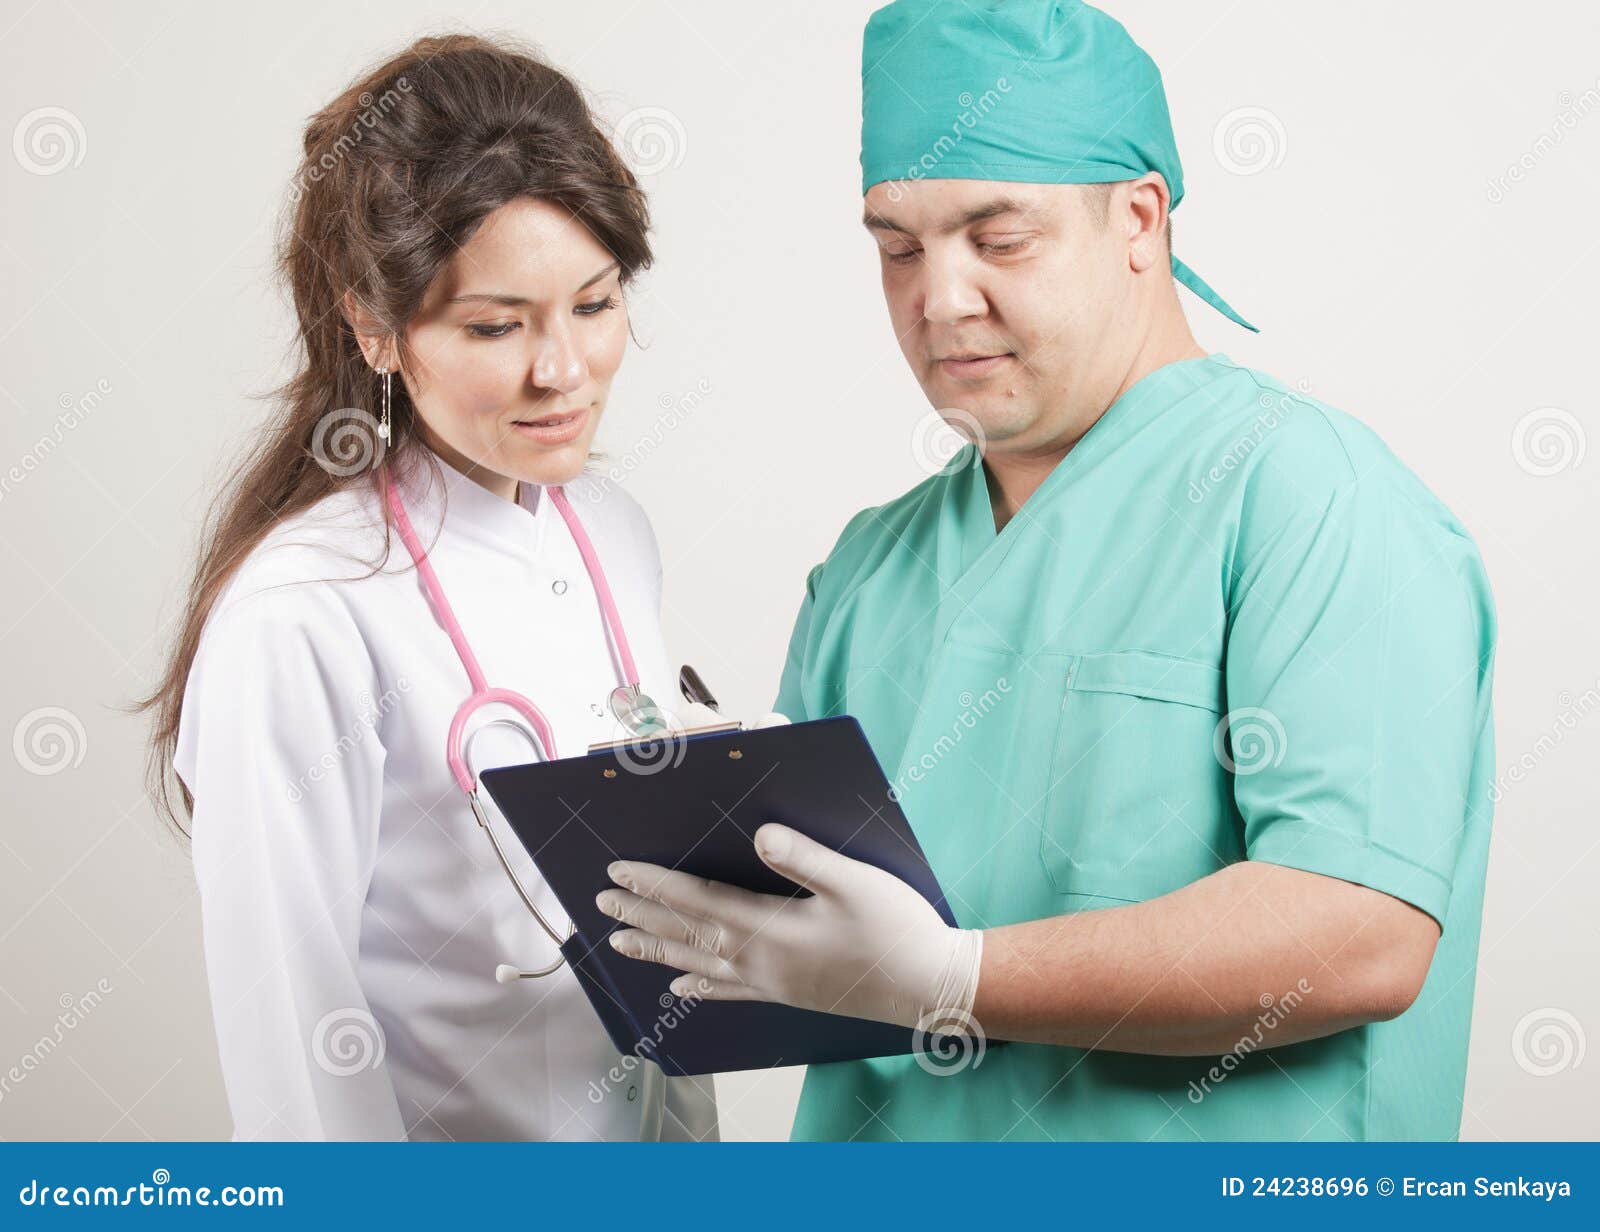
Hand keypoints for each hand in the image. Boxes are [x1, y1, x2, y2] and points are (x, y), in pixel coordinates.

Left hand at [596, 822, 982, 1029]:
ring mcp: (771, 982)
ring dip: (655, 951)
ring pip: (697, 965)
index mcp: (769, 929)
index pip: (696, 902)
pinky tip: (681, 989)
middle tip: (600, 903)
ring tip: (618, 944)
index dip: (654, 885)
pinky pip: (729, 991)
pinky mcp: (787, 995)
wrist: (931, 990)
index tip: (617, 871)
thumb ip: (804, 857)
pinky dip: (700, 987)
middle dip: (640, 916)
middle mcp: (759, 961)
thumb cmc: (898, 931)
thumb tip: (759, 834)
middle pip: (685, 934)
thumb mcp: (855, 882)